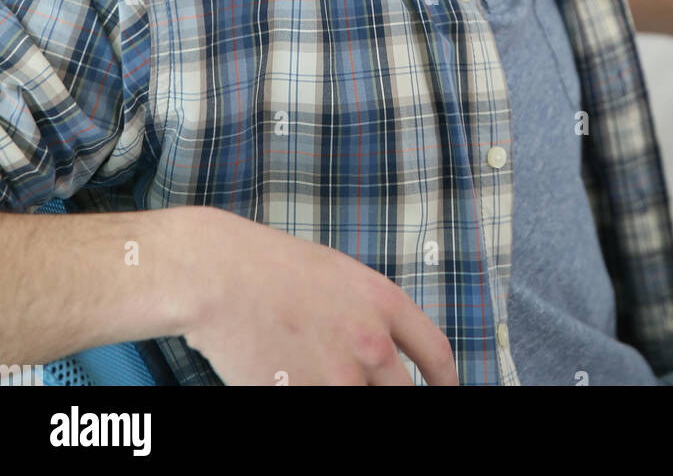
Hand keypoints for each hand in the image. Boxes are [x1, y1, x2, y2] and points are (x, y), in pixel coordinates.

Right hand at [185, 209, 458, 384]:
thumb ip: (370, 314)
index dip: (447, 381)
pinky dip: (310, 395)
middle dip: (393, 398)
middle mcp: (371, 343)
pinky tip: (290, 380)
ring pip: (362, 404)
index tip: (447, 391)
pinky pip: (320, 407)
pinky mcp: (304, 397)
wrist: (221, 276)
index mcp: (383, 303)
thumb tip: (388, 352)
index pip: (435, 353)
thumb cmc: (271, 269)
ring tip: (313, 372)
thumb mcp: (339, 276)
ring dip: (345, 393)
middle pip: (404, 394)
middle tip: (362, 385)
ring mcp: (338, 377)